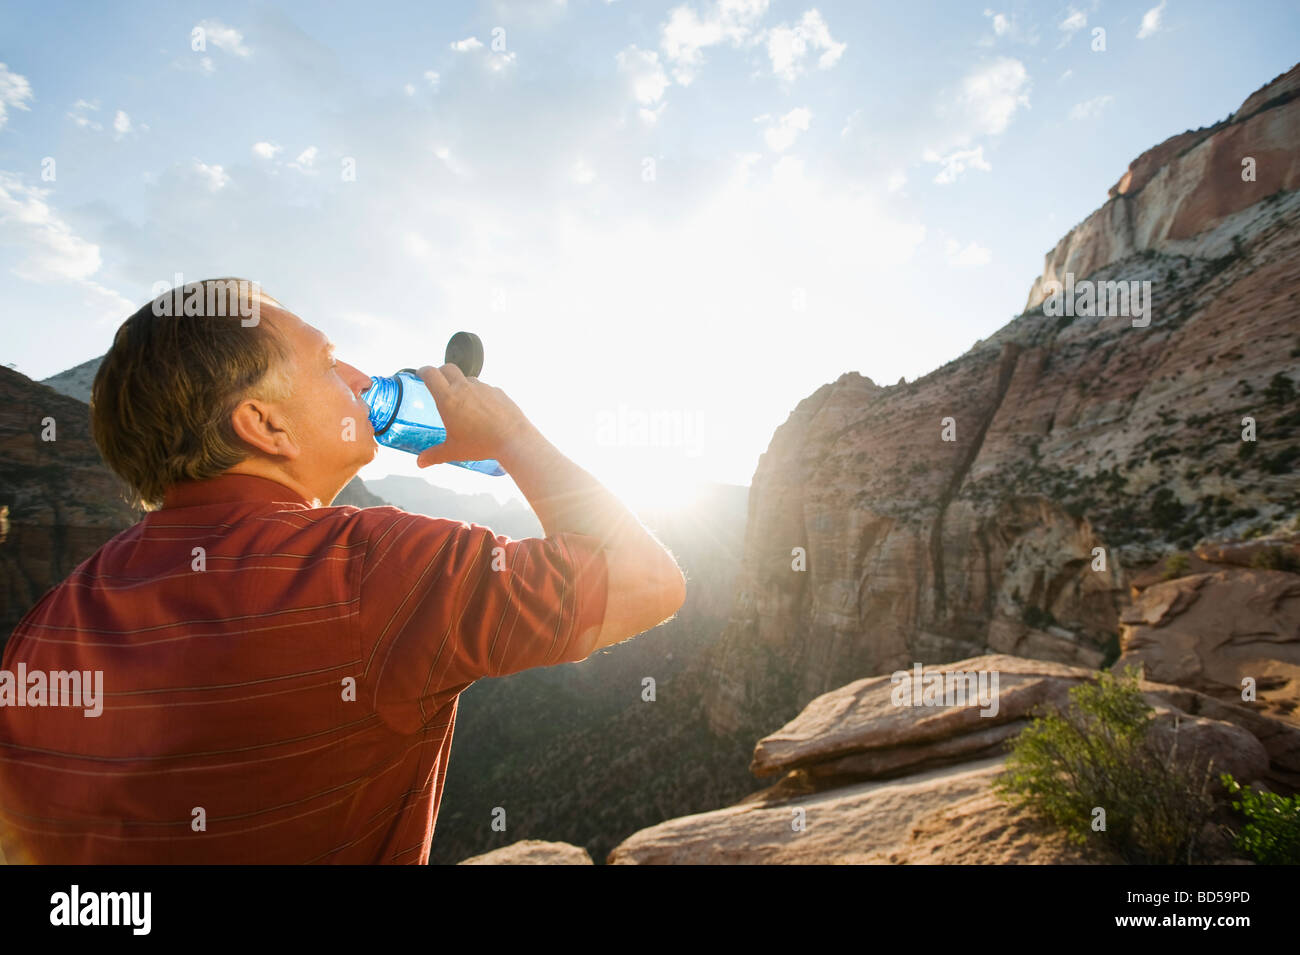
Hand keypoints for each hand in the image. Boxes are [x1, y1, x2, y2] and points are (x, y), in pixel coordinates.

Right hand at [414, 364, 538, 467]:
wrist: (513, 439)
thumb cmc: (481, 443)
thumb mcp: (453, 451)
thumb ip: (434, 455)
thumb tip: (421, 462)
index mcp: (448, 398)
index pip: (431, 374)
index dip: (423, 371)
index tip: (421, 374)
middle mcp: (465, 387)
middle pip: (448, 368)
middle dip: (441, 372)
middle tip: (438, 383)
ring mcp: (483, 387)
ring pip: (468, 378)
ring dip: (462, 384)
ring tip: (463, 402)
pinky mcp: (498, 391)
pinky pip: (485, 388)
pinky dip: (480, 394)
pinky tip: (483, 410)